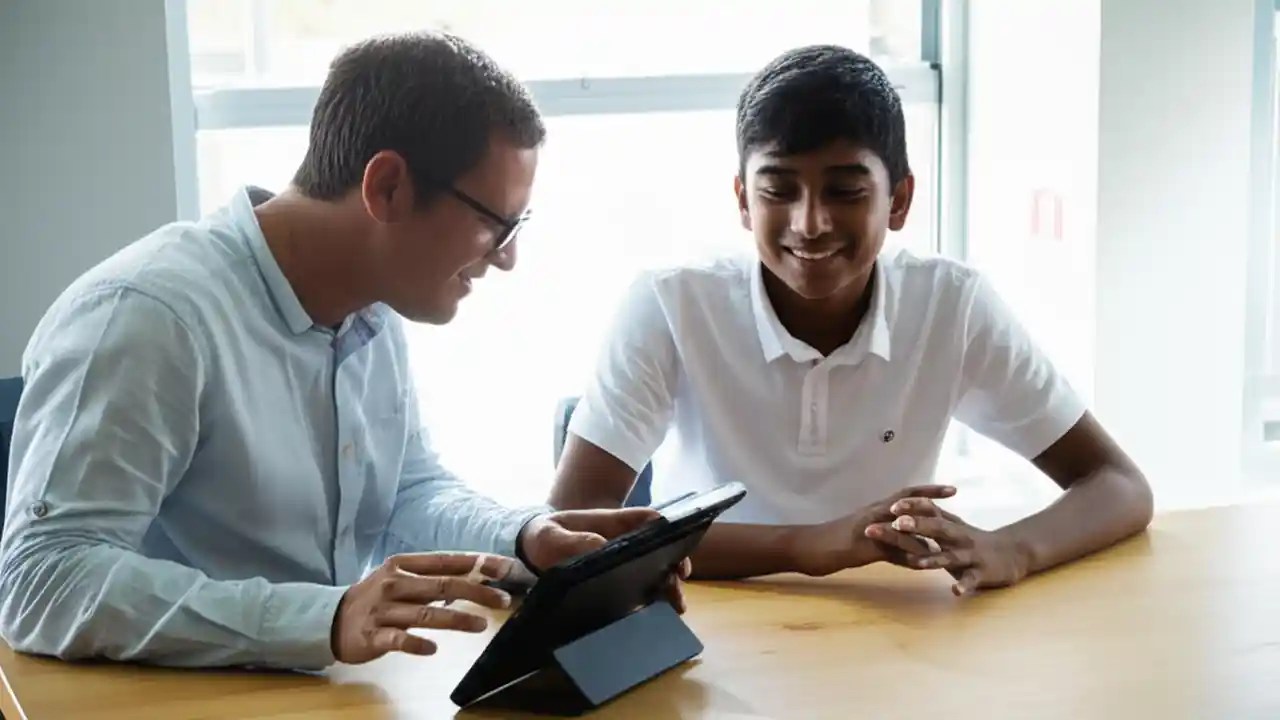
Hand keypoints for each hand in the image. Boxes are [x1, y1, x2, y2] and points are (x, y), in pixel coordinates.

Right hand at [331, 552, 515, 663]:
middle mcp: (395, 583)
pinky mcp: (373, 635)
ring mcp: (383, 610)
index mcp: (404, 564)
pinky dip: (416, 643)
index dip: (477, 563)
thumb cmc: (377, 597)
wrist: (332, 619)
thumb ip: (436, 577)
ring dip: (456, 619)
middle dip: (477, 591)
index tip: (504, 567)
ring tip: (481, 625)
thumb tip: (476, 574)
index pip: (447, 561)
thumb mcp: (403, 578)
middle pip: (443, 585)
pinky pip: (398, 639)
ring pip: (425, 613)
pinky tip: (433, 648)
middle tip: (504, 599)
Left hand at [518, 508, 692, 612]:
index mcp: (612, 524)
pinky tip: (657, 614)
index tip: (677, 548)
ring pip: (653, 570)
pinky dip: (650, 600)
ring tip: (676, 606)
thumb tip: (600, 546)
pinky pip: (638, 589)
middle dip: (674, 563)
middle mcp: (623, 541)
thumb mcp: (551, 536)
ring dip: (666, 585)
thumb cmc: (543, 537)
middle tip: (679, 582)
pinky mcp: (615, 582)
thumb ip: (572, 541)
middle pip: (658, 547)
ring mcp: (621, 562)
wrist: (531, 554)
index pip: (647, 519)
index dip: (667, 530)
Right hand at [790, 485, 956, 576]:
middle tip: (953, 491)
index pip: (905, 495)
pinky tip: (923, 564)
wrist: (807, 547)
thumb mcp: (867, 542)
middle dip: (930, 495)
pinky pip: (889, 551)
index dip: (927, 490)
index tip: (950, 488)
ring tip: (944, 529)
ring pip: (899, 524)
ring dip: (922, 527)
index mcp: (875, 510)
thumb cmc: (834, 543)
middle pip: (905, 501)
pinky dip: (906, 556)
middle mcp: (873, 514)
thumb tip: (919, 550)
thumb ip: (893, 545)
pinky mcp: (862, 547)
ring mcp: (868, 529)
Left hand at [873, 497, 1031, 594]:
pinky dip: (964, 585)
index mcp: (949, 525)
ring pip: (951, 557)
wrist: (1011, 553)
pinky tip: (955, 591)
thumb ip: (929, 517)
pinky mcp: (982, 573)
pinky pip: (971, 580)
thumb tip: (899, 509)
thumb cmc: (973, 541)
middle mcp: (959, 537)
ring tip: (916, 562)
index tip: (890, 507)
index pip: (929, 510)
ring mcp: (971, 555)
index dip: (911, 508)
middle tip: (896, 523)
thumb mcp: (952, 526)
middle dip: (917, 526)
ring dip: (934, 559)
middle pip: (937, 529)